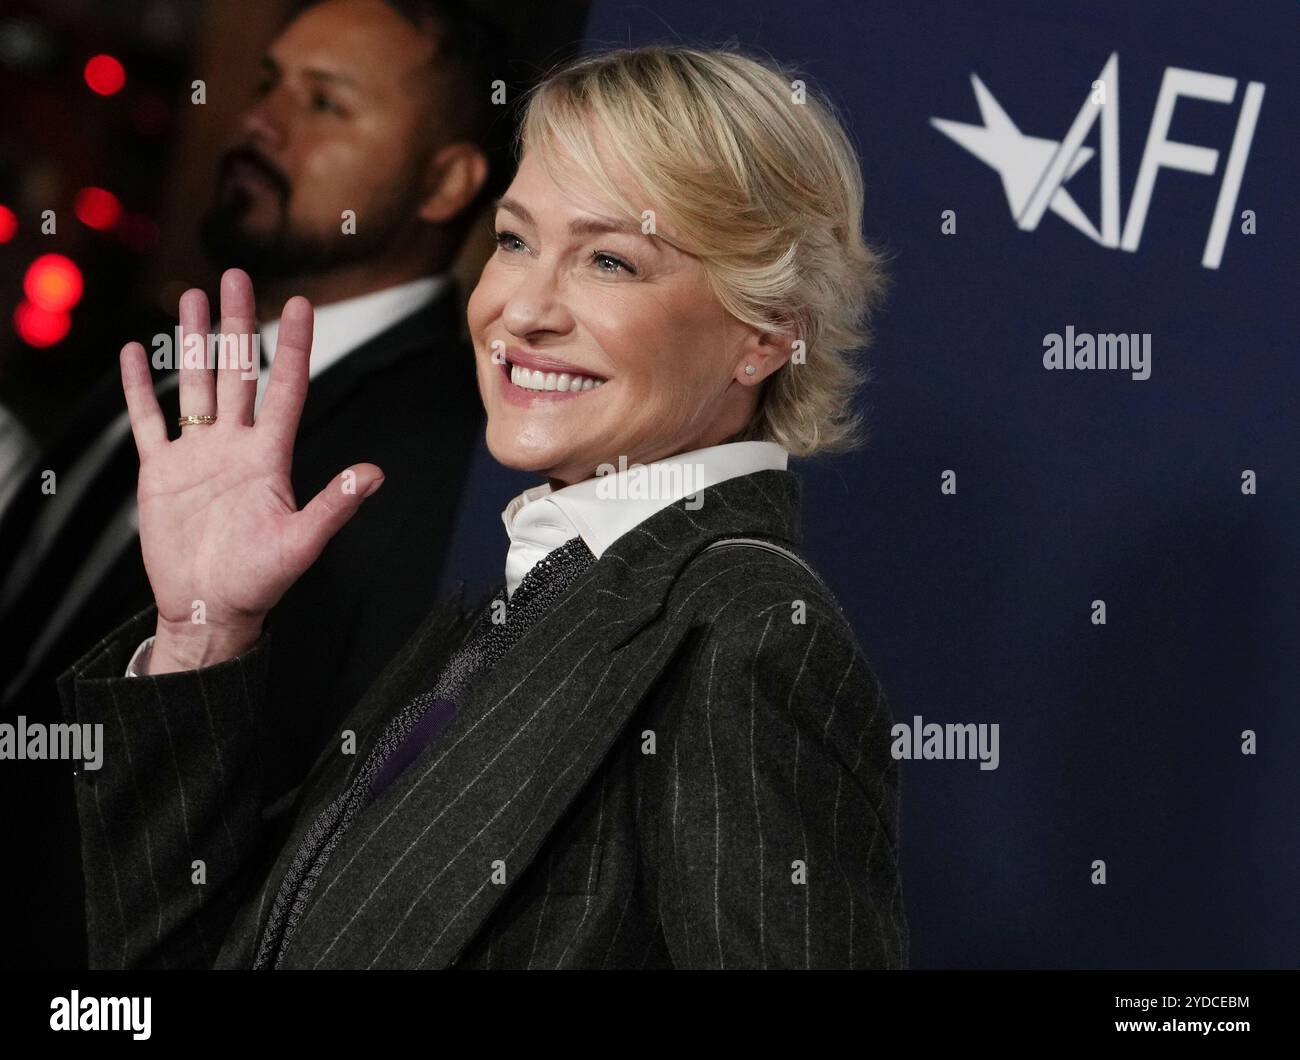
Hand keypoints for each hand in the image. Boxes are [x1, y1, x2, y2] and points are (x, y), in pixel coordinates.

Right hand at [120, 269, 383, 672]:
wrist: (208, 610)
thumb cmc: (258, 582)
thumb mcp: (300, 544)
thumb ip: (335, 506)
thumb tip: (375, 474)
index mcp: (270, 457)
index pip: (285, 389)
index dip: (293, 346)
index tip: (300, 304)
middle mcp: (235, 446)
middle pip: (237, 372)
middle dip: (236, 323)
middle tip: (235, 275)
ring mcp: (196, 455)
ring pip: (195, 385)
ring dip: (193, 343)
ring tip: (191, 297)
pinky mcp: (160, 472)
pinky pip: (149, 421)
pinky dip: (140, 388)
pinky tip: (136, 353)